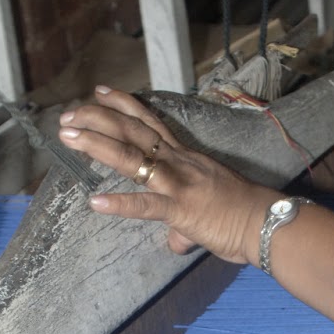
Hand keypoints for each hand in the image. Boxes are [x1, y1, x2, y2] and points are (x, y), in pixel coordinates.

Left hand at [59, 87, 276, 263]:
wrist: (265, 222)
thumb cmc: (242, 215)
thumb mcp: (208, 210)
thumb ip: (183, 223)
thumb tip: (176, 241)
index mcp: (185, 157)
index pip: (150, 123)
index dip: (123, 104)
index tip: (98, 92)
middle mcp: (178, 162)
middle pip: (133, 131)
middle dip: (97, 119)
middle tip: (67, 115)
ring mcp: (178, 184)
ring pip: (133, 158)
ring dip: (98, 145)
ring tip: (69, 137)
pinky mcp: (181, 209)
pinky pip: (146, 205)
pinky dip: (120, 203)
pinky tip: (95, 201)